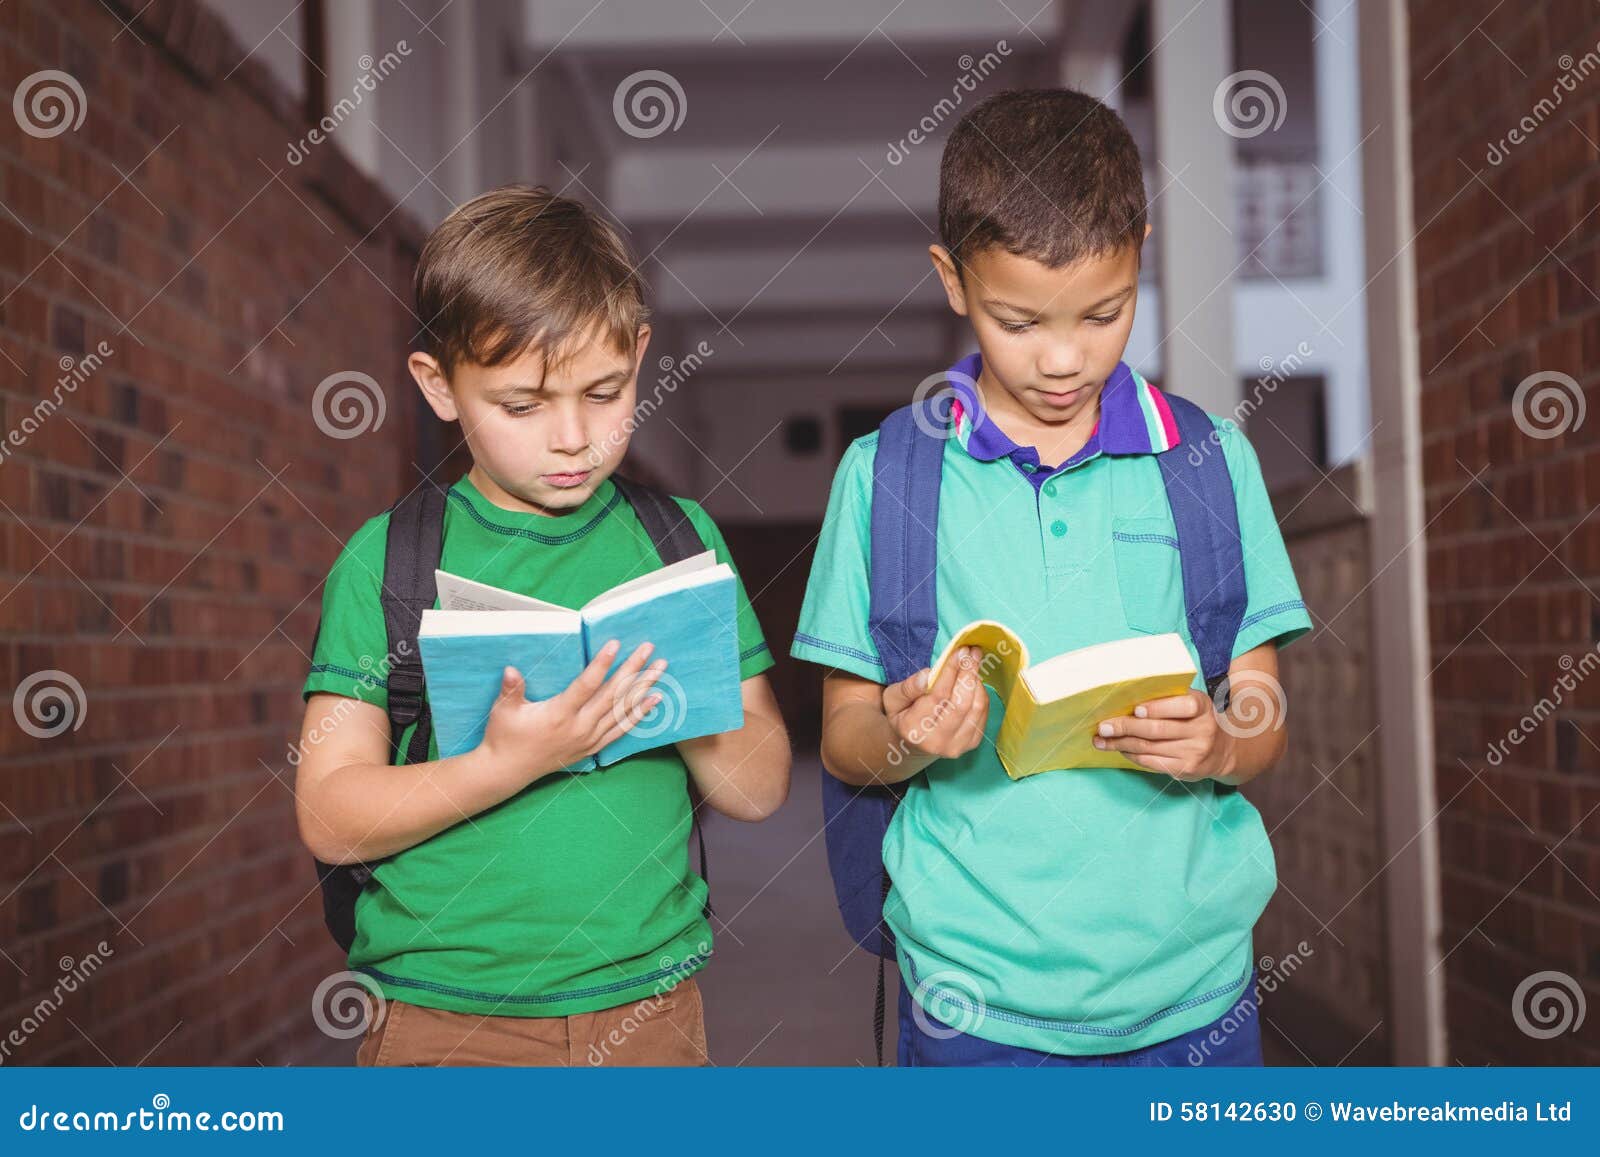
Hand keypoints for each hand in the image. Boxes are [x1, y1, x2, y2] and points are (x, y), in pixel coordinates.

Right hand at [477, 640, 666, 787]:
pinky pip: (622, 729)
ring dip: (643, 688)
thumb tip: (510, 670)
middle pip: (612, 695)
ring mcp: (588, 739)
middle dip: (633, 669)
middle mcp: (579, 728)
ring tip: (660, 669)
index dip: (602, 664)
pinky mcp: (592, 747)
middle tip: (649, 649)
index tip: (616, 644)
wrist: (508, 770)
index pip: (587, 685)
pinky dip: (640, 714)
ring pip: (622, 711)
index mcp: (559, 715)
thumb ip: (511, 690)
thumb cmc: (505, 735)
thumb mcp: (504, 710)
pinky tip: (655, 700)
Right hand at [881, 645, 989, 762]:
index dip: (950, 672)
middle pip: (960, 703)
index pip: (938, 697)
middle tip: (972, 652)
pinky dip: (980, 692)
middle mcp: (938, 742)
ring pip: (975, 707)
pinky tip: (973, 680)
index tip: (958, 651)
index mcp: (914, 730)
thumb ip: (907, 687)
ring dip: (976, 680)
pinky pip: (983, 712)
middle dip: (968, 673)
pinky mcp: (972, 743)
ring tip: (974, 661)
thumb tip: (927, 675)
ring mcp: (957, 746)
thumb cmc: (903, 714)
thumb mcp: (893, 698)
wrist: (915, 742)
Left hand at [1092, 690, 1234, 780]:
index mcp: (1203, 707)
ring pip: (1149, 747)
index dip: (1157, 708)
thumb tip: (1126, 698)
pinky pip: (1151, 762)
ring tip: (1102, 740)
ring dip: (1121, 744)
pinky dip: (1131, 755)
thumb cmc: (1196, 720)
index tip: (1135, 709)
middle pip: (1158, 729)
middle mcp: (1202, 730)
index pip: (1183, 705)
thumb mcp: (1191, 703)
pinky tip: (1119, 749)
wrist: (1221, 750)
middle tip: (1104, 726)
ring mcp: (1194, 752)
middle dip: (1126, 727)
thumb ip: (1168, 699)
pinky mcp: (1185, 769)